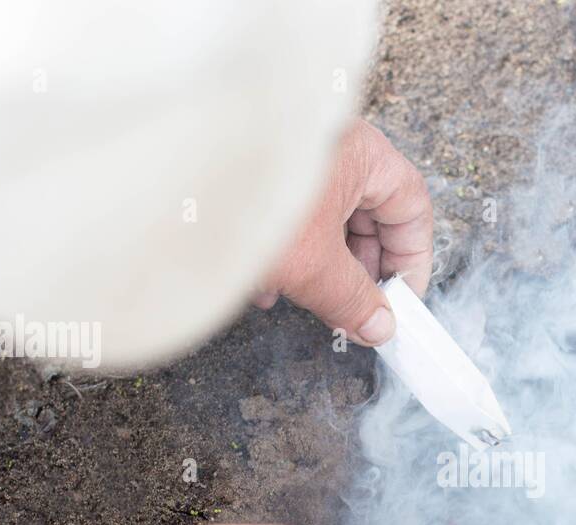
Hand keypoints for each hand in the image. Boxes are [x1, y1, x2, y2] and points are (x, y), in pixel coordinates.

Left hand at [256, 118, 433, 345]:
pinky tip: (265, 287)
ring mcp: (292, 158)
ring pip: (326, 217)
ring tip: (308, 301)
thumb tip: (379, 327)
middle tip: (358, 309)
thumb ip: (354, 301)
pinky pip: (289, 216)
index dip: (412, 259)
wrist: (163, 187)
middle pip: (369, 213)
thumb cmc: (247, 205)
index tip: (402, 302)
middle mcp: (329, 147)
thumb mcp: (314, 266)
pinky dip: (288, 254)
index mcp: (361, 153)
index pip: (411, 205)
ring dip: (323, 267)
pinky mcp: (256, 177)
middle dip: (362, 269)